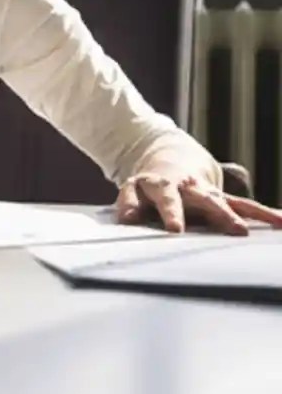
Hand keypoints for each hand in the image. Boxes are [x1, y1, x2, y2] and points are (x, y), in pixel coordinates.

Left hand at [114, 163, 281, 234]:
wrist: (169, 162)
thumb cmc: (147, 187)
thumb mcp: (132, 190)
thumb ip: (129, 204)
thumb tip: (127, 219)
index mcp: (166, 186)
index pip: (168, 199)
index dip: (171, 213)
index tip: (175, 230)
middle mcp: (192, 188)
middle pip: (208, 201)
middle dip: (222, 215)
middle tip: (238, 231)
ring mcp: (212, 193)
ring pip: (236, 203)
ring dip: (257, 214)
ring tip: (279, 224)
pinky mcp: (226, 199)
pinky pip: (249, 207)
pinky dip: (267, 214)